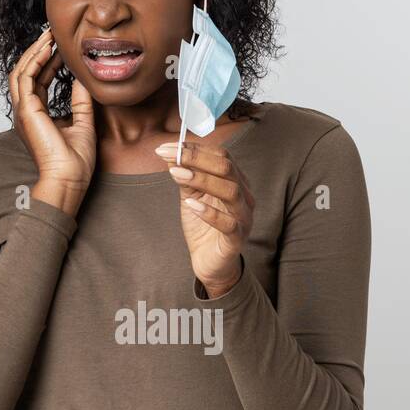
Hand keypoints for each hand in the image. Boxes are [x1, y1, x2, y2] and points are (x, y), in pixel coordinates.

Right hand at [8, 28, 95, 215]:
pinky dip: (35, 61)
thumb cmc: (76, 161)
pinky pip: (26, 78)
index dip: (48, 61)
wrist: (69, 178)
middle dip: (38, 51)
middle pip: (26, 72)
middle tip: (51, 33)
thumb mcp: (84, 122)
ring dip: (34, 52)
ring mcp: (23, 111)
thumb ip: (81, 100)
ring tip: (48, 36)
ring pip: (21, 71)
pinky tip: (48, 50)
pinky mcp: (27, 110)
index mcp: (37, 115)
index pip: (38, 80)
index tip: (61, 46)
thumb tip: (82, 79)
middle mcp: (26, 111)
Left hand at [157, 140, 253, 295]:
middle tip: (169, 156)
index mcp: (235, 182)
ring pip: (231, 191)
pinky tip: (191, 204)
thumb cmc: (202, 226)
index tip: (165, 148)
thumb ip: (184, 177)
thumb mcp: (190, 197)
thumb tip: (169, 155)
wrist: (209, 261)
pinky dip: (210, 212)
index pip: (221, 156)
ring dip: (202, 179)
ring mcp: (243, 217)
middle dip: (196, 158)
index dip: (193, 149)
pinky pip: (230, 224)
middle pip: (227, 169)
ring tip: (176, 174)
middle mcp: (244, 196)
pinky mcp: (237, 239)